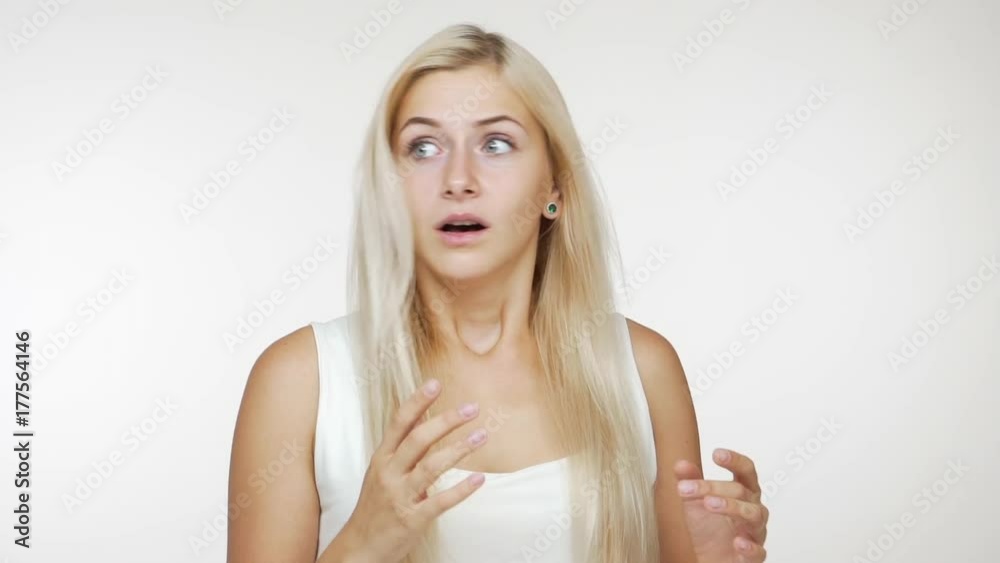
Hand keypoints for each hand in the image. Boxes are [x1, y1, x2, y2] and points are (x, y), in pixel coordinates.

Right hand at [340, 379, 488, 562]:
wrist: (359, 548)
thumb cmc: (374, 507)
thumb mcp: (380, 471)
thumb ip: (400, 446)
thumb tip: (420, 417)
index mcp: (382, 459)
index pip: (399, 423)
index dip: (417, 402)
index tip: (436, 383)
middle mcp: (389, 474)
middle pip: (418, 440)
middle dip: (446, 421)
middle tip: (471, 408)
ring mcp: (399, 496)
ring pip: (431, 467)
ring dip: (459, 449)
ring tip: (482, 436)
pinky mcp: (412, 519)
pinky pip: (440, 502)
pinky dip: (461, 490)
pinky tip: (479, 480)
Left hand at [674, 448, 768, 562]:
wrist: (710, 559)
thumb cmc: (709, 529)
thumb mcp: (694, 503)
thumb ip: (690, 482)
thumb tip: (681, 463)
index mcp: (742, 493)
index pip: (746, 471)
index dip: (735, 461)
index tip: (716, 454)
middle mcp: (752, 509)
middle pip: (741, 491)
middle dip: (714, 487)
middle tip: (688, 488)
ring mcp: (755, 532)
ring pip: (754, 515)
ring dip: (732, 507)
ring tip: (709, 504)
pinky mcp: (753, 556)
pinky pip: (759, 551)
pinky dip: (750, 547)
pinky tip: (738, 543)